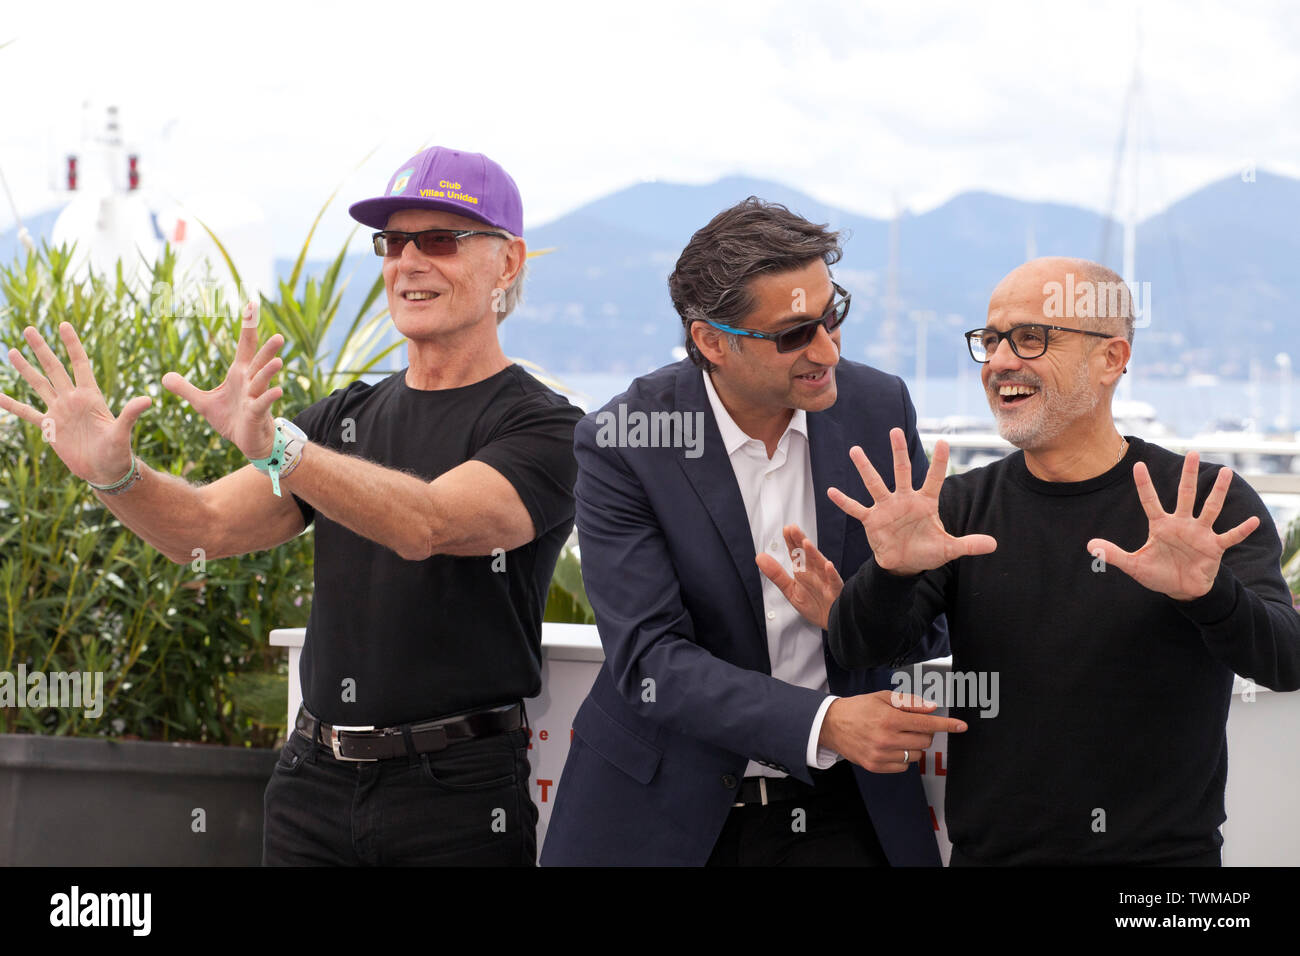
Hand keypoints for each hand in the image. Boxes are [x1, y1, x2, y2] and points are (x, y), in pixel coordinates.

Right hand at [2, 322, 149, 484]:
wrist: (105, 471)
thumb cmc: (118, 452)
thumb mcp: (123, 432)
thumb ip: (130, 414)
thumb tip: (148, 399)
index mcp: (90, 397)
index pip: (80, 364)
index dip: (72, 345)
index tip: (64, 325)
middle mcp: (72, 399)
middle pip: (54, 368)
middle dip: (42, 349)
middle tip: (30, 328)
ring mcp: (59, 411)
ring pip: (39, 384)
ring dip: (26, 369)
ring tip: (13, 351)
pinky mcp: (49, 427)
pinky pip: (26, 412)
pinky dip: (11, 404)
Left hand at [161, 302, 283, 459]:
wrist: (246, 442)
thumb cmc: (230, 419)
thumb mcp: (202, 403)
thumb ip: (185, 389)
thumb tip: (164, 376)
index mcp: (239, 374)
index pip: (246, 346)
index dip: (248, 326)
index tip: (252, 305)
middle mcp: (250, 382)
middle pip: (258, 361)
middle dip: (268, 349)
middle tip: (278, 336)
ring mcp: (255, 397)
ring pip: (263, 381)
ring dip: (269, 371)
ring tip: (278, 361)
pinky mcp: (257, 414)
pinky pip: (262, 404)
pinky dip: (268, 398)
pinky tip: (276, 391)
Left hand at [756, 523, 841, 629]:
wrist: (831, 622)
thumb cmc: (814, 605)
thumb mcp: (790, 590)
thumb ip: (776, 574)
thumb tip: (759, 557)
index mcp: (804, 571)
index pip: (796, 553)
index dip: (791, 541)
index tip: (786, 529)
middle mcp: (815, 573)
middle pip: (807, 554)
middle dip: (800, 541)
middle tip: (793, 529)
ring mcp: (826, 581)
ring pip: (820, 564)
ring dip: (813, 554)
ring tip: (806, 543)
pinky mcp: (835, 592)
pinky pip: (834, 581)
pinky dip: (831, 574)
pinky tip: (828, 565)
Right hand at [818, 690, 966, 773]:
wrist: (832, 725)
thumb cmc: (859, 708)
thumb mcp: (883, 697)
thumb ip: (909, 703)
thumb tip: (932, 709)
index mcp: (889, 718)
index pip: (926, 724)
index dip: (947, 725)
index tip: (961, 726)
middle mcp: (886, 739)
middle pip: (925, 741)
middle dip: (924, 733)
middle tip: (910, 725)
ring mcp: (881, 755)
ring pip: (916, 755)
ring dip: (913, 745)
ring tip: (897, 736)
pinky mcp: (876, 766)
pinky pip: (904, 765)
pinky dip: (903, 757)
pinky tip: (890, 746)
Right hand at [830, 427, 996, 575]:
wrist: (904, 565)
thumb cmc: (926, 551)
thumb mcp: (949, 549)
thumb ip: (969, 544)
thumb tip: (994, 544)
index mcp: (925, 503)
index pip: (934, 478)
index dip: (939, 462)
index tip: (944, 441)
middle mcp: (904, 500)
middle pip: (901, 471)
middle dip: (899, 452)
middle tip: (895, 431)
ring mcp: (886, 508)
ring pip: (875, 484)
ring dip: (865, 468)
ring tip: (855, 450)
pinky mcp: (872, 520)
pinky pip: (856, 509)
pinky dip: (844, 502)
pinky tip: (831, 491)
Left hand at [1087, 452, 1259, 601]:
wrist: (1182, 589)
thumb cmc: (1158, 574)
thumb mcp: (1134, 565)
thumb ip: (1113, 554)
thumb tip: (1089, 545)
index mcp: (1161, 526)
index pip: (1150, 501)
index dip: (1144, 485)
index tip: (1139, 465)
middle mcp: (1182, 524)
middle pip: (1185, 495)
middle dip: (1188, 475)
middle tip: (1192, 452)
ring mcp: (1200, 533)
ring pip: (1210, 508)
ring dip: (1218, 492)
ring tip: (1226, 472)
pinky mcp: (1214, 547)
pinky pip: (1229, 537)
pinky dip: (1241, 530)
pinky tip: (1254, 520)